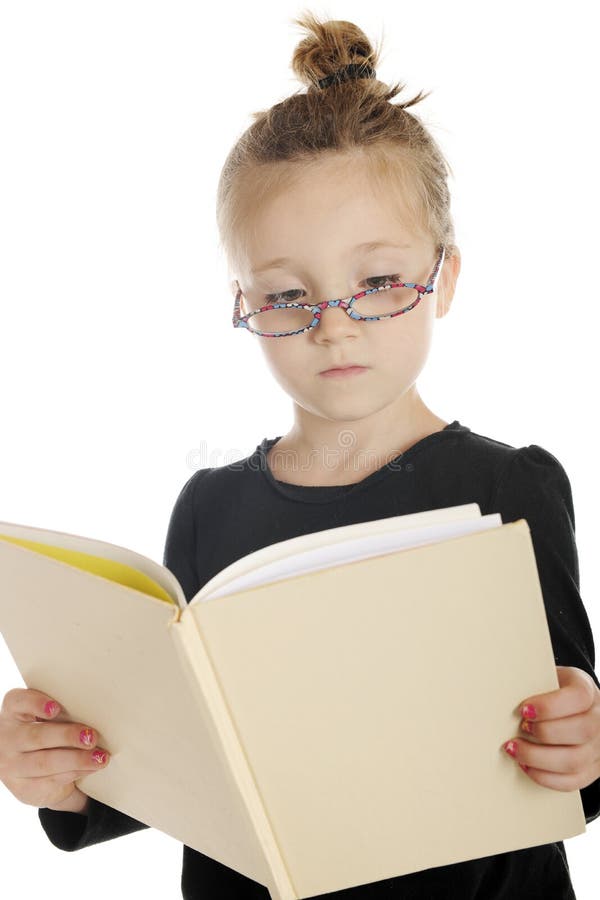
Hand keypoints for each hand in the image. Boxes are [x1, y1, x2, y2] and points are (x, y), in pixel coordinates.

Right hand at [0, 687, 109, 811]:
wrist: (31, 772)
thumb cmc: (46, 732)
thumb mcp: (47, 718)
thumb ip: (62, 711)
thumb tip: (96, 708)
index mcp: (13, 712)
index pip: (18, 701)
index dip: (36, 703)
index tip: (56, 708)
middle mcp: (8, 738)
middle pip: (37, 736)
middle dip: (67, 736)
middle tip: (91, 737)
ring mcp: (12, 765)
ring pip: (45, 762)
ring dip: (77, 759)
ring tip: (100, 757)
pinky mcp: (23, 788)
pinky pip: (50, 781)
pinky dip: (74, 773)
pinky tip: (90, 768)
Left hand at [503, 666, 599, 790]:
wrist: (572, 708)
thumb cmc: (551, 692)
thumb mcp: (545, 677)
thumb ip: (532, 684)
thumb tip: (500, 692)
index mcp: (588, 691)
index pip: (577, 697)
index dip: (550, 706)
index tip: (523, 709)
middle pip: (581, 731)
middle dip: (544, 733)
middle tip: (520, 728)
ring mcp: (599, 748)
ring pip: (574, 760)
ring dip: (538, 757)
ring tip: (514, 748)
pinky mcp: (592, 770)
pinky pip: (572, 781)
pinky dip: (545, 777)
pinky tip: (525, 766)